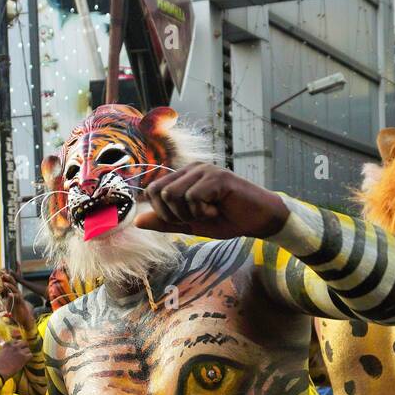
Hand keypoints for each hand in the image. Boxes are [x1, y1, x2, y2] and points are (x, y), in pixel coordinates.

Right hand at [0, 339, 30, 377]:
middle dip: (24, 346)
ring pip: (28, 349)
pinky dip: (29, 358)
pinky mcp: (23, 358)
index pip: (16, 340)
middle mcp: (14, 346)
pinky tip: (25, 361)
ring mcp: (19, 351)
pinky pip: (30, 355)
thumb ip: (4, 349)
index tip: (17, 349)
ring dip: (26, 353)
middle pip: (24, 342)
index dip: (17, 345)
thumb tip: (6, 350)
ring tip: (24, 358)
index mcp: (8, 344)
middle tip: (23, 351)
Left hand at [1, 271, 35, 333]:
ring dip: (9, 285)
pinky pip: (17, 298)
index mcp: (12, 291)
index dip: (6, 276)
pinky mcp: (20, 302)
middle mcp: (16, 292)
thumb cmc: (14, 309)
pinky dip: (13, 296)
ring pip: (15, 289)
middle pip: (13, 282)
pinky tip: (9, 294)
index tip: (0, 271)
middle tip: (2, 273)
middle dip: (8, 277)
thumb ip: (2, 298)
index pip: (10, 281)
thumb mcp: (6, 301)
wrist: (23, 316)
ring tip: (4, 283)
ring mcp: (19, 296)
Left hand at [135, 162, 288, 240]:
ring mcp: (204, 170)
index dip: (162, 212)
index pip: (152, 190)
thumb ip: (165, 222)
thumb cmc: (226, 219)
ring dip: (189, 213)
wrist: (257, 220)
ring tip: (208, 213)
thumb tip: (137, 221)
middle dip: (173, 214)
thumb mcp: (190, 224)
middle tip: (196, 217)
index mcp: (183, 177)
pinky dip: (203, 211)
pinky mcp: (217, 176)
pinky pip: (193, 196)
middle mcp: (191, 169)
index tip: (184, 219)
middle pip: (158, 192)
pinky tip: (218, 210)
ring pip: (173, 194)